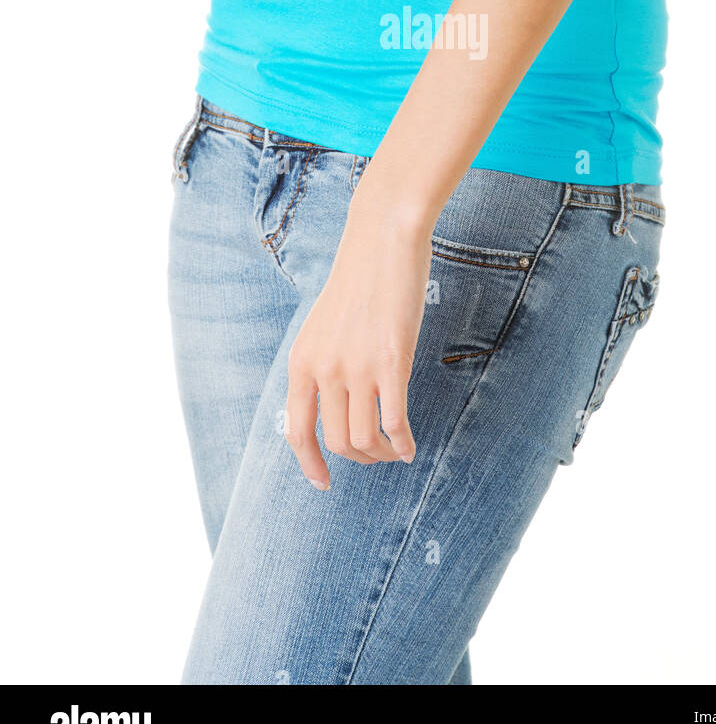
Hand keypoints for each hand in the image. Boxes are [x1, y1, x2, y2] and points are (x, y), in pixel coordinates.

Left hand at [283, 183, 434, 488]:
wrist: (382, 241)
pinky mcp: (391, 362)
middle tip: (378, 457)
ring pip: (366, 439)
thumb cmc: (359, 279)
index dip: (310, 463)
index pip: (297, 431)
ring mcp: (357, 368)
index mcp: (302, 361)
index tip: (324, 482)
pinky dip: (403, 443)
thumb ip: (322, 362)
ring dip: (383, 455)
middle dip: (359, 460)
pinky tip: (411, 446)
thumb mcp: (323, 325)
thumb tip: (333, 403)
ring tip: (397, 452)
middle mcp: (323, 370)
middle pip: (338, 442)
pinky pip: (395, 422)